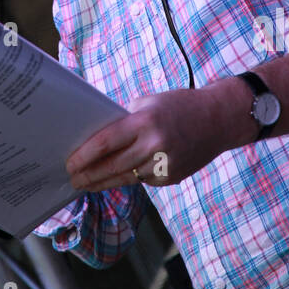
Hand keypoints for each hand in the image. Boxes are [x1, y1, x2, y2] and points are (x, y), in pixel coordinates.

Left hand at [65, 88, 226, 190]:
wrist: (219, 120)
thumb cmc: (179, 105)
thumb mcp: (149, 103)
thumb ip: (125, 121)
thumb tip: (98, 140)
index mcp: (145, 121)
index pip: (106, 142)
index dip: (85, 155)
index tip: (70, 163)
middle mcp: (154, 145)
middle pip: (113, 166)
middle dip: (89, 175)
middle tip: (73, 180)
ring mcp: (164, 164)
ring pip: (126, 178)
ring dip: (104, 182)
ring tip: (87, 185)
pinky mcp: (171, 177)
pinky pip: (143, 180)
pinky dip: (129, 179)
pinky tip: (114, 179)